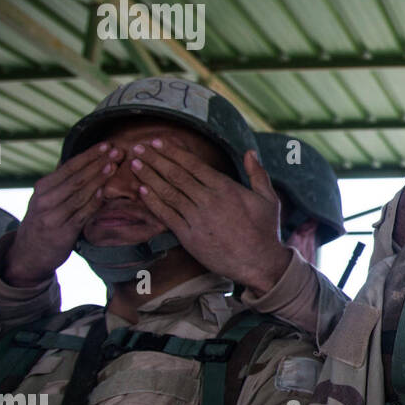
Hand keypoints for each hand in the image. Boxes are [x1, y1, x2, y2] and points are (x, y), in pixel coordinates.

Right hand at [5, 141, 121, 286]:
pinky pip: (82, 214)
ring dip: (98, 178)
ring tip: (114, 165)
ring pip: (79, 194)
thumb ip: (59, 182)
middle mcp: (45, 200)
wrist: (28, 254)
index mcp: (43, 188)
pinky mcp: (62, 232)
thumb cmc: (43, 221)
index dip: (89, 155)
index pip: (69, 167)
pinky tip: (105, 192)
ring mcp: (53, 216)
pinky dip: (93, 202)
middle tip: (117, 150)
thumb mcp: (45, 199)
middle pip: (76, 177)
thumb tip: (73, 158)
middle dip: (98, 162)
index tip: (106, 145)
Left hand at [128, 140, 291, 295]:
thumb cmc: (266, 230)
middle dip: (155, 159)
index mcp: (226, 188)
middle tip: (139, 147)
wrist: (259, 263)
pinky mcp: (189, 236)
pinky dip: (153, 202)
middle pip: (176, 175)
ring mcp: (197, 218)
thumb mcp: (269, 198)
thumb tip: (250, 152)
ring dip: (149, 176)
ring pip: (168, 192)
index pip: (193, 164)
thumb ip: (258, 173)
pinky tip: (142, 191)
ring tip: (135, 164)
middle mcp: (208, 200)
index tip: (159, 141)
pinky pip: (167, 215)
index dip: (173, 151)